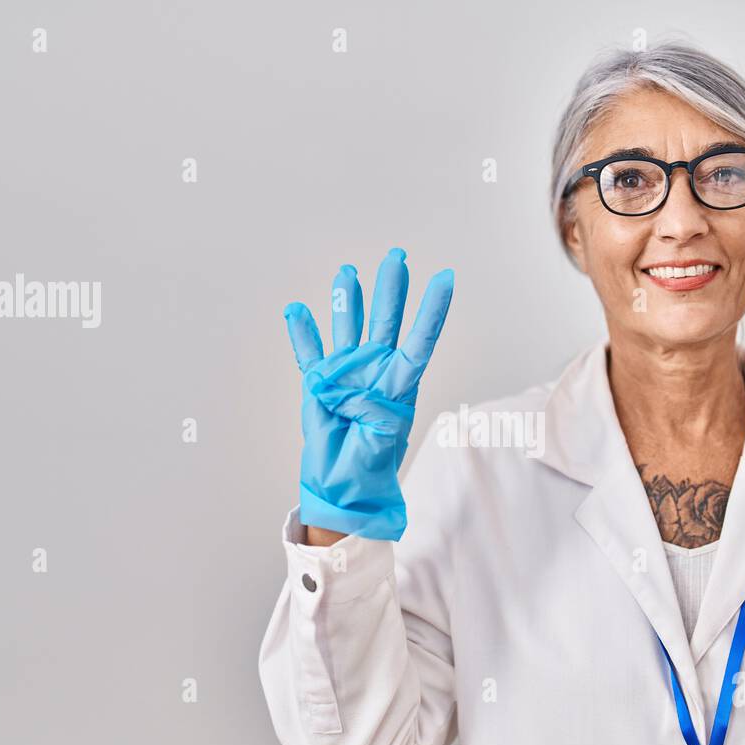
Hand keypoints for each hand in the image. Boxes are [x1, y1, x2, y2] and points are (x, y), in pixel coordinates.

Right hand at [283, 247, 453, 541]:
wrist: (344, 488)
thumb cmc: (370, 468)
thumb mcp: (381, 441)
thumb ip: (375, 412)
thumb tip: (354, 387)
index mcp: (399, 386)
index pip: (419, 341)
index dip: (432, 311)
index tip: (446, 279)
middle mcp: (375, 373)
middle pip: (385, 323)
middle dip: (391, 289)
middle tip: (397, 256)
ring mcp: (346, 376)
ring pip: (348, 330)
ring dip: (349, 301)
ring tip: (349, 272)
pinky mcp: (319, 386)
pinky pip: (309, 354)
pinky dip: (303, 334)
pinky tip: (298, 310)